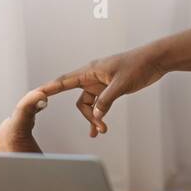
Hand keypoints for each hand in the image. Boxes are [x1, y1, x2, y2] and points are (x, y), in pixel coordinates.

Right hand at [39, 44, 166, 137]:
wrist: (155, 60)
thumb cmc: (138, 65)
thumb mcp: (121, 84)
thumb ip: (107, 100)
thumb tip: (96, 114)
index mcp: (90, 71)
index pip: (64, 81)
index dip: (49, 89)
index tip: (35, 94)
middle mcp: (92, 77)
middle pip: (80, 100)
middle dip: (87, 115)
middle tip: (98, 128)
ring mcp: (101, 83)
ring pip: (90, 104)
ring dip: (95, 117)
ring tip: (102, 130)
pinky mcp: (110, 88)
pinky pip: (100, 104)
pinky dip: (100, 115)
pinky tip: (100, 128)